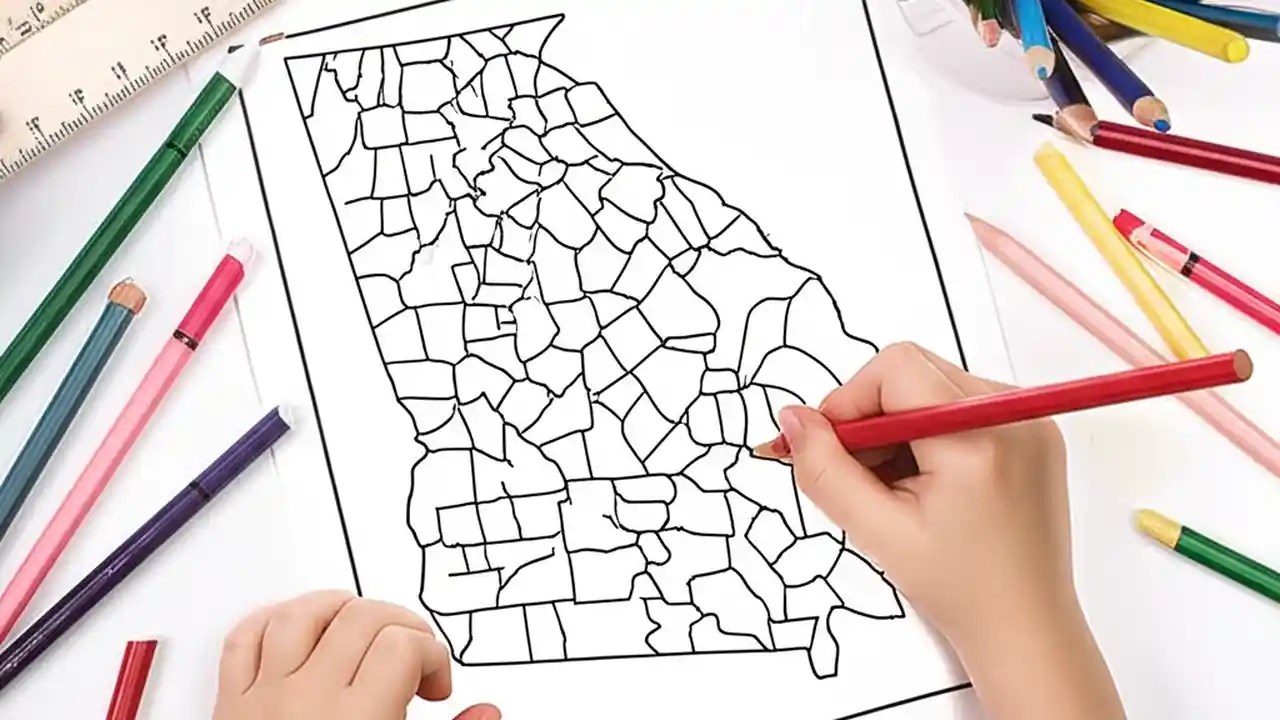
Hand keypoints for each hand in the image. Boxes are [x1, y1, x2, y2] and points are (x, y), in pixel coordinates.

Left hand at [212, 591, 499, 719]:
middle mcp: (307, 702)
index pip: (402, 644)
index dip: (432, 653)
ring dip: (338, 607)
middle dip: (400, 626)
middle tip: (412, 660)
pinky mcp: (229, 708)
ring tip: (362, 625)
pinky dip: (272, 620)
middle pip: (361, 618)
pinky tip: (297, 626)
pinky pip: (243, 640)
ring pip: (299, 615)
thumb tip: (486, 713)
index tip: (435, 683)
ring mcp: (263, 700)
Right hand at [776, 343, 1122, 719]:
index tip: (826, 447)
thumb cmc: (962, 591)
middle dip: (871, 419)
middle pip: (912, 373)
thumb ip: (825, 470)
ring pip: (931, 388)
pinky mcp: (1031, 432)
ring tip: (897, 490)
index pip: (894, 369)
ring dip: (897, 429)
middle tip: (859, 477)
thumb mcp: (878, 532)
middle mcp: (1014, 415)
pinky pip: (959, 406)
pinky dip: (927, 436)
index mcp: (978, 437)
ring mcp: (1029, 421)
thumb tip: (794, 419)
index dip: (847, 401)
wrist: (1026, 628)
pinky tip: (925, 485)